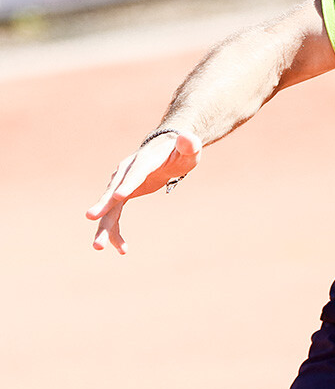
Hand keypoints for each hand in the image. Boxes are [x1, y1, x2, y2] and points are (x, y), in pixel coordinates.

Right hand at [86, 129, 201, 253]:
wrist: (167, 150)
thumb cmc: (181, 150)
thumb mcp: (189, 148)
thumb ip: (189, 144)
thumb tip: (187, 139)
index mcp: (144, 161)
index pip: (135, 173)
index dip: (128, 183)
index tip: (119, 196)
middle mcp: (126, 172)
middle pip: (114, 191)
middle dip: (103, 205)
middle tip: (90, 217)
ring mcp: (122, 184)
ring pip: (109, 208)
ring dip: (104, 227)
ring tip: (98, 247)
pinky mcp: (123, 194)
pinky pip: (115, 215)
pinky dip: (116, 231)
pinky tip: (122, 250)